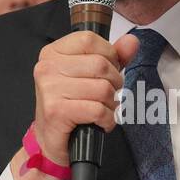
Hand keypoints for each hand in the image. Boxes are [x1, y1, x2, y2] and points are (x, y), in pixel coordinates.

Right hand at [31, 30, 140, 162]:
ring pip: (102, 89)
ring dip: (111, 104)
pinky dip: (107, 119)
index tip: (107, 70)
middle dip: (114, 83)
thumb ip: (112, 57)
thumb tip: (132, 42)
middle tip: (107, 95)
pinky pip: (98, 110)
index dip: (109, 55)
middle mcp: (48, 68)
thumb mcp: (90, 76)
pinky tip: (100, 122)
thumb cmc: (70, 105)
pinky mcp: (57, 111)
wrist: (51, 139)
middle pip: (100, 65)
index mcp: (53, 53)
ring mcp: (50, 89)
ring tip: (101, 109)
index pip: (89, 39)